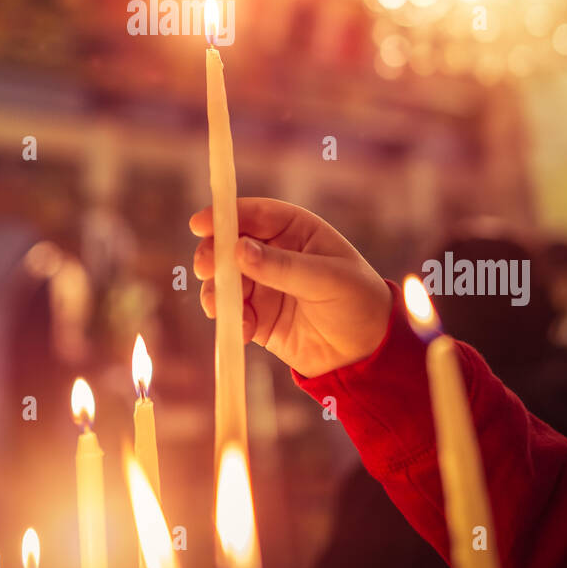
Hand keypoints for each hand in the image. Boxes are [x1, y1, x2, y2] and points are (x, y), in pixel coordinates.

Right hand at [190, 197, 391, 377]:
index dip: (225, 215)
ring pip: (224, 279)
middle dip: (212, 255)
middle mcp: (274, 253)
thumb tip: (239, 249)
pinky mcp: (257, 316)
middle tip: (205, 269)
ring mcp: (263, 285)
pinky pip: (231, 312)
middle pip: (230, 244)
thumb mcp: (327, 280)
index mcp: (296, 230)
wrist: (366, 354)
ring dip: (216, 291)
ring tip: (222, 308)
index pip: (255, 214)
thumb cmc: (358, 303)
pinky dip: (230, 320)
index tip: (200, 225)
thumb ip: (283, 266)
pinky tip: (244, 330)